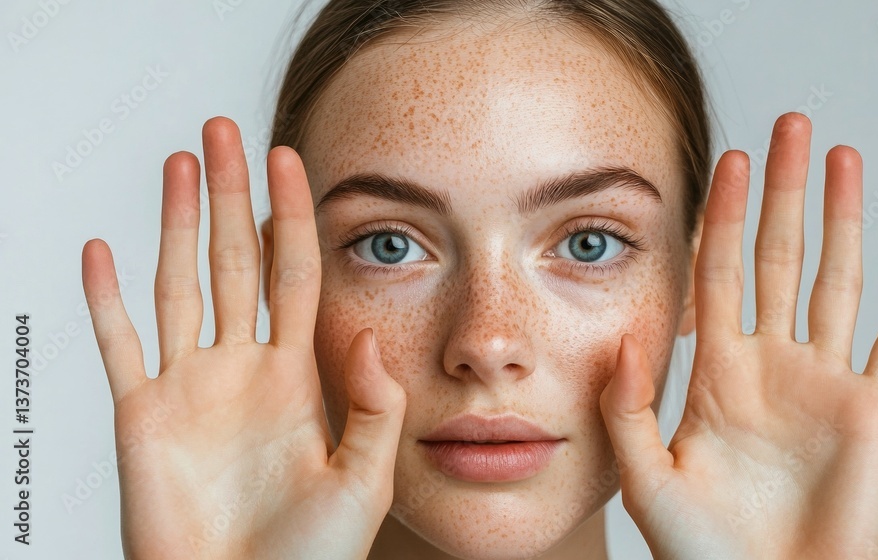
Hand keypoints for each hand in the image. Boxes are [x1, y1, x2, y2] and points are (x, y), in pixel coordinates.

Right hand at [81, 117, 405, 559]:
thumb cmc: (308, 559)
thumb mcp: (364, 479)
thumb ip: (374, 406)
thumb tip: (362, 333)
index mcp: (298, 377)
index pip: (295, 274)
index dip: (292, 216)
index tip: (291, 159)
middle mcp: (242, 370)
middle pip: (235, 260)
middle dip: (232, 196)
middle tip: (227, 131)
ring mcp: (191, 388)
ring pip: (181, 284)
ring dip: (178, 223)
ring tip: (181, 164)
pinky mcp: (142, 418)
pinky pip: (119, 346)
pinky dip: (105, 299)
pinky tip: (103, 250)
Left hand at [600, 113, 877, 558]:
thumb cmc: (704, 554)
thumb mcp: (648, 477)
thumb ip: (628, 409)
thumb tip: (622, 338)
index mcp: (715, 374)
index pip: (717, 275)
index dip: (722, 219)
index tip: (724, 163)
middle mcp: (768, 365)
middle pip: (778, 258)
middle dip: (781, 193)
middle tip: (787, 127)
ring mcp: (821, 383)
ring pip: (836, 280)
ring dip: (843, 219)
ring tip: (844, 159)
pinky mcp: (869, 411)